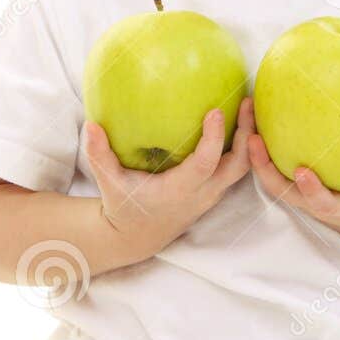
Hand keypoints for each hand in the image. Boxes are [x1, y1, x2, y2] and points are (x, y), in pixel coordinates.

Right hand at [85, 95, 253, 254]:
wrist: (137, 238)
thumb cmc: (124, 207)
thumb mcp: (109, 183)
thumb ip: (99, 155)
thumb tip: (91, 125)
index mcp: (179, 190)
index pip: (205, 163)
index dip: (214, 138)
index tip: (216, 110)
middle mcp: (201, 194)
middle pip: (238, 165)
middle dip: (247, 134)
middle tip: (247, 101)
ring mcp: (211, 195)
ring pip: (242, 168)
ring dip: (249, 139)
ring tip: (248, 106)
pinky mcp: (213, 193)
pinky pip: (236, 169)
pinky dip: (242, 147)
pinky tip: (239, 121)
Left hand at [246, 94, 339, 249]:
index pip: (322, 204)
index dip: (310, 191)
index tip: (302, 171)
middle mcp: (313, 202)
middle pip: (280, 191)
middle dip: (262, 168)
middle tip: (252, 139)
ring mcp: (298, 193)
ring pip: (267, 176)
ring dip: (252, 152)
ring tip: (246, 115)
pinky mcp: (291, 181)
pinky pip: (270, 162)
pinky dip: (260, 142)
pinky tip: (255, 109)